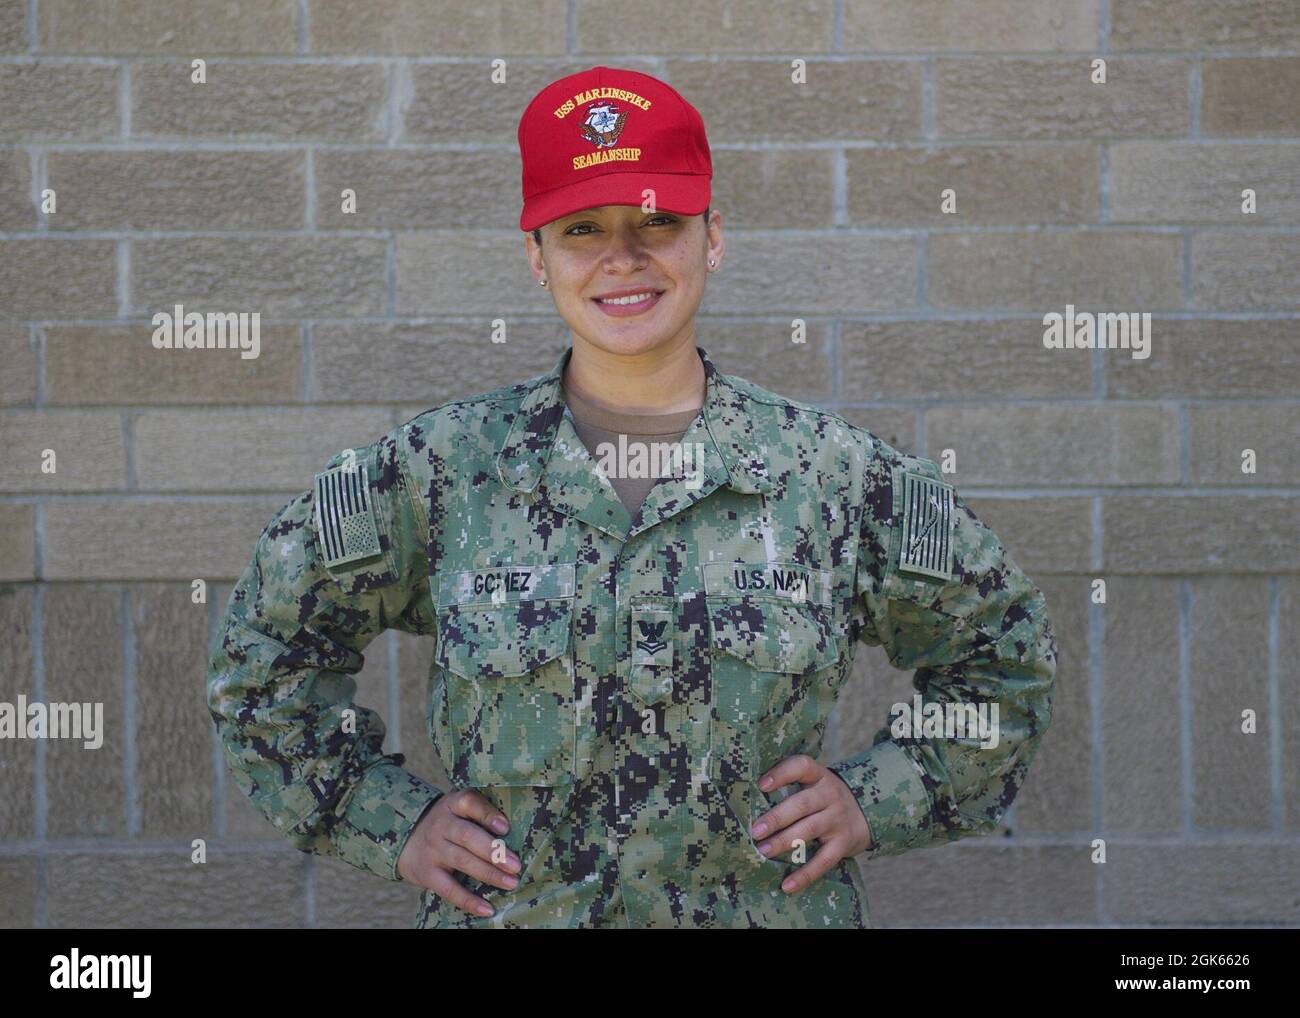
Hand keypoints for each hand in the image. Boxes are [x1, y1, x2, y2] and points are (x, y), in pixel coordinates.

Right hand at [397, 788, 521, 916]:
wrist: (405, 839)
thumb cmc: (447, 823)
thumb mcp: (457, 808)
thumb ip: (480, 812)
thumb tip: (516, 829)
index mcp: (452, 804)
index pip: (468, 802)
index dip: (487, 814)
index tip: (505, 827)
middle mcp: (441, 825)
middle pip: (467, 836)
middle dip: (493, 851)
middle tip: (516, 865)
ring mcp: (433, 850)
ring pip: (462, 861)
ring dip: (489, 873)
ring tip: (511, 882)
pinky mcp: (427, 874)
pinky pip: (449, 889)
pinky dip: (469, 901)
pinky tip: (488, 908)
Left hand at [750, 754, 872, 893]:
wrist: (869, 812)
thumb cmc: (825, 796)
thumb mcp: (815, 782)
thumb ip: (791, 786)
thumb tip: (748, 800)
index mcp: (819, 776)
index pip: (802, 766)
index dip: (782, 773)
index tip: (761, 784)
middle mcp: (830, 795)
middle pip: (802, 804)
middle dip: (777, 817)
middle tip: (755, 831)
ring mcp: (838, 820)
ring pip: (810, 830)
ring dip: (784, 842)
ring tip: (763, 851)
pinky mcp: (843, 844)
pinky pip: (824, 861)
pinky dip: (805, 875)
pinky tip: (787, 885)